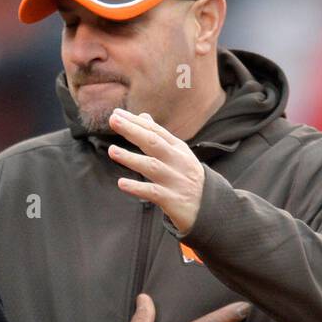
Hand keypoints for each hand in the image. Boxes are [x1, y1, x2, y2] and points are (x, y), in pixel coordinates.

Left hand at [107, 108, 204, 235]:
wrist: (209, 208)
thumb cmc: (186, 178)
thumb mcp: (178, 154)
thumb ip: (159, 137)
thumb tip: (143, 116)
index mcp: (178, 148)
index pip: (155, 130)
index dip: (135, 121)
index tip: (116, 114)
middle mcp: (178, 161)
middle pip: (153, 142)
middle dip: (132, 130)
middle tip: (113, 120)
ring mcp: (175, 180)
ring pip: (151, 166)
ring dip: (131, 158)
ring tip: (112, 151)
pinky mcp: (172, 200)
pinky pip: (152, 192)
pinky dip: (137, 187)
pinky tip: (121, 183)